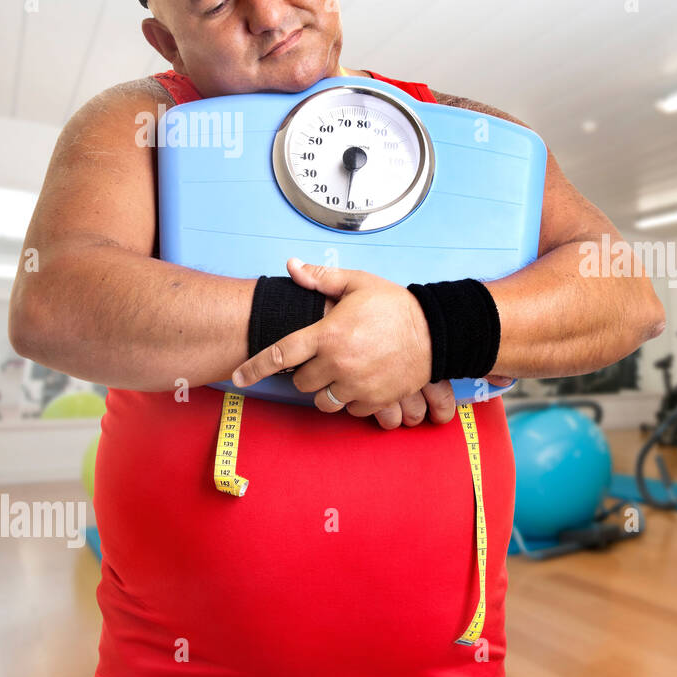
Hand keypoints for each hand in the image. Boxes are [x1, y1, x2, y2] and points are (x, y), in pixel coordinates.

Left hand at [233, 259, 510, 428]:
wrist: (438, 333)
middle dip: (308, 372)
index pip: (279, 355)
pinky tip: (363, 381)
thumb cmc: (396, 306)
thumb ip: (321, 278)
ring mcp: (357, 386)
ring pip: (323, 401)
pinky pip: (350, 409)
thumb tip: (290, 267)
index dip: (254, 368)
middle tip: (325, 357)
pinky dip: (351, 399)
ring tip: (342, 373)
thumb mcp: (359, 283)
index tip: (238, 377)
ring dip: (326, 390)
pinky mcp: (375, 400)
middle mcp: (338, 364)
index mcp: (328, 335)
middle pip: (302, 382)